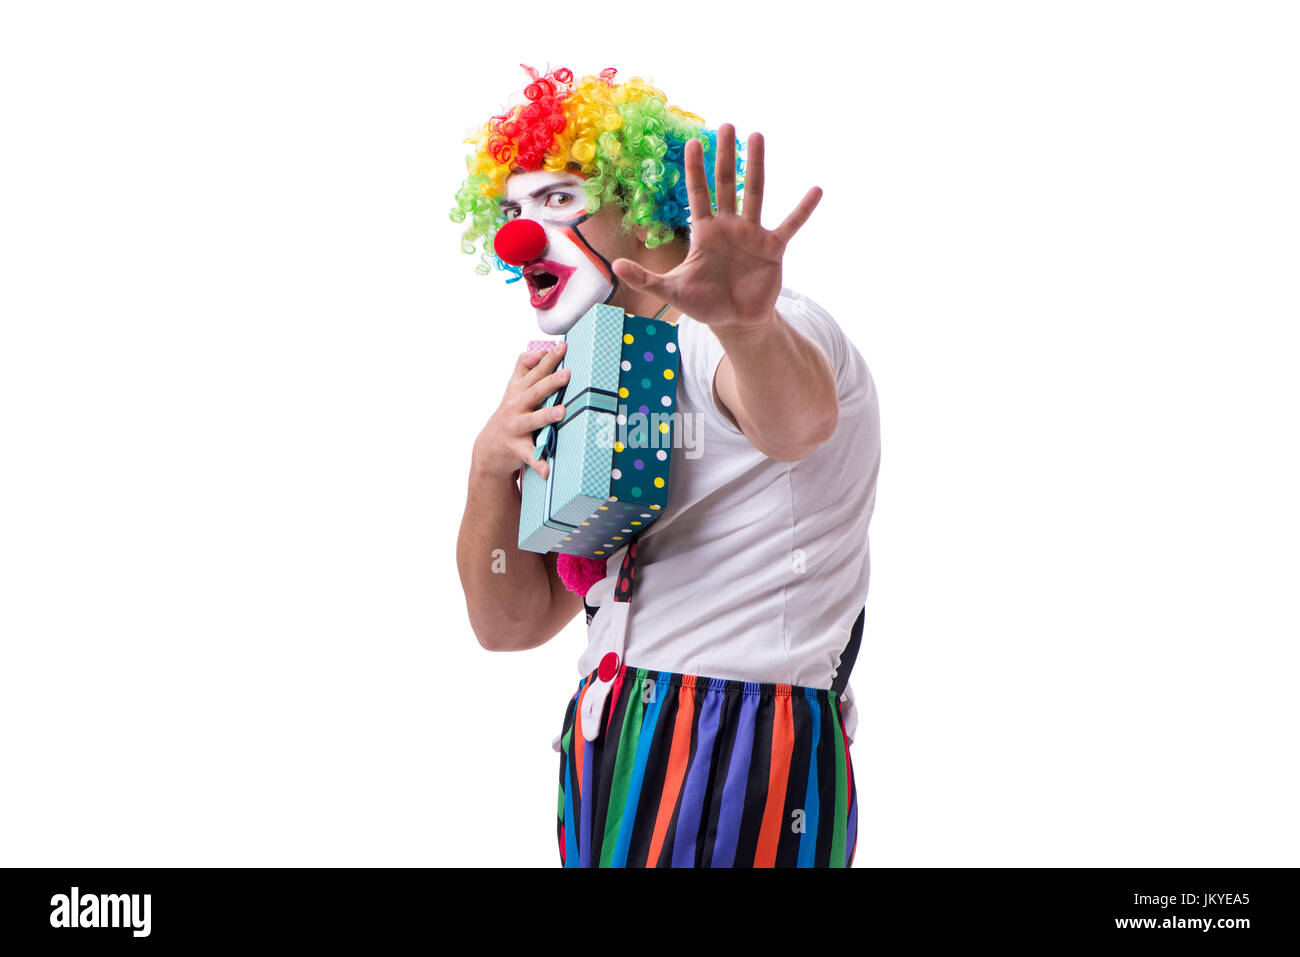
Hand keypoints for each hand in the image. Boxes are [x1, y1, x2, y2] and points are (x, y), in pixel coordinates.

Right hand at [471, 343, 569, 479]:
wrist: (489, 447)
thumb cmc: (509, 414)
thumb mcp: (513, 389)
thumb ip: (524, 367)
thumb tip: (539, 350)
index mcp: (518, 391)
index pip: (534, 371)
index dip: (549, 358)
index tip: (563, 347)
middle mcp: (516, 407)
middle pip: (535, 392)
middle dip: (550, 382)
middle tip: (567, 374)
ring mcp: (515, 428)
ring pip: (532, 421)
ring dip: (547, 416)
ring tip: (562, 412)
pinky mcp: (516, 449)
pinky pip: (530, 456)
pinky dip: (539, 463)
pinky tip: (548, 469)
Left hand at [610, 123, 822, 333]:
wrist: (736, 322)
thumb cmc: (705, 304)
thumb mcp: (672, 292)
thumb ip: (645, 279)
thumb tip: (616, 266)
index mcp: (705, 232)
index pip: (698, 194)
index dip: (695, 170)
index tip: (692, 143)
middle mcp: (729, 226)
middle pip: (727, 183)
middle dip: (726, 155)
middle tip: (727, 125)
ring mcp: (753, 235)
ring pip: (756, 193)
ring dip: (758, 165)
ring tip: (758, 136)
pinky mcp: (773, 249)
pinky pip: (790, 225)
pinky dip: (803, 210)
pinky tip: (815, 190)